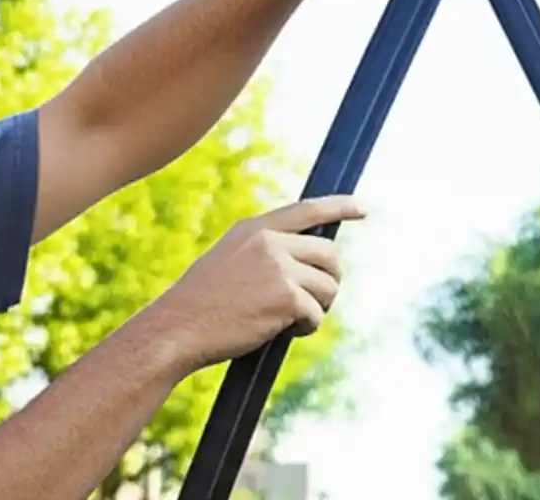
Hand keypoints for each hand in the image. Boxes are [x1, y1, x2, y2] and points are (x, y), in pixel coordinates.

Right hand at [147, 195, 366, 372]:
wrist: (176, 328)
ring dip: (317, 308)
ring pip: (328, 287)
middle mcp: (269, 241)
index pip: (306, 210)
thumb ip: (263, 254)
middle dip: (330, 279)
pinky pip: (315, 315)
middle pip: (329, 253)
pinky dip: (304, 329)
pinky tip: (278, 332)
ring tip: (288, 321)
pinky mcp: (287, 296)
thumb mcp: (228, 262)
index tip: (363, 206)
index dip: (339, 205)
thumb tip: (305, 266)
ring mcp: (279, 267)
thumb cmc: (200, 305)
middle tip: (316, 300)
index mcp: (253, 229)